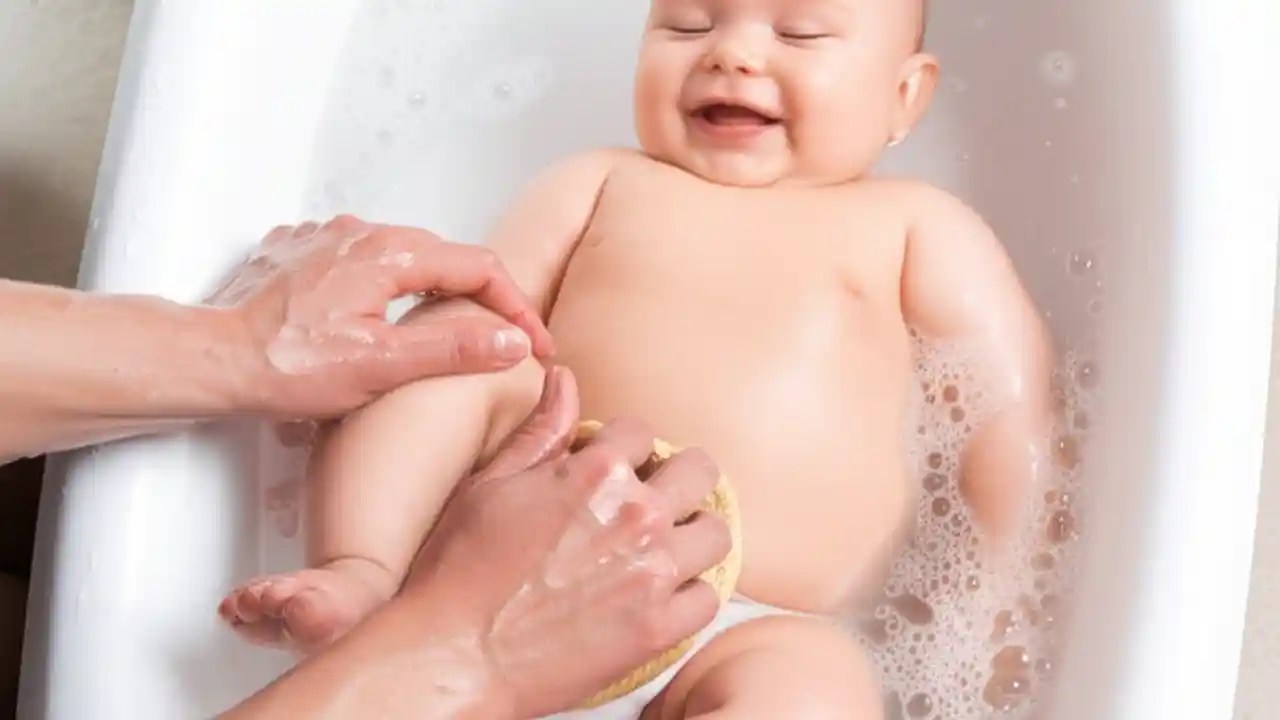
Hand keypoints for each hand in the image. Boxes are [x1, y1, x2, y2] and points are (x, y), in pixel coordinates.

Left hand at [209, 215, 554, 417]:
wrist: (211, 359)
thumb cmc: (285, 366)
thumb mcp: (382, 366)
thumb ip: (454, 349)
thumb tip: (511, 340)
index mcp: (389, 253)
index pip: (479, 268)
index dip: (516, 306)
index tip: (534, 342)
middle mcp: (362, 233)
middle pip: (446, 258)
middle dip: (482, 298)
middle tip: (503, 340)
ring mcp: (329, 240)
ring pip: (405, 258)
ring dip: (435, 290)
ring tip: (448, 329)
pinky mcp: (303, 254)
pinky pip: (364, 260)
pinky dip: (387, 285)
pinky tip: (383, 314)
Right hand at [405, 367, 731, 716]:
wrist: (451, 656)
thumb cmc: (458, 569)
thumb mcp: (490, 484)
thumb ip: (540, 431)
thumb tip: (564, 377)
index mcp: (596, 472)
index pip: (642, 432)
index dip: (623, 448)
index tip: (611, 468)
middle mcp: (636, 516)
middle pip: (699, 471)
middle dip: (675, 477)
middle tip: (651, 499)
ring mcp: (653, 573)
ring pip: (716, 534)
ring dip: (692, 534)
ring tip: (663, 545)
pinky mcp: (658, 629)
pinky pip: (708, 599)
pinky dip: (689, 594)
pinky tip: (660, 594)